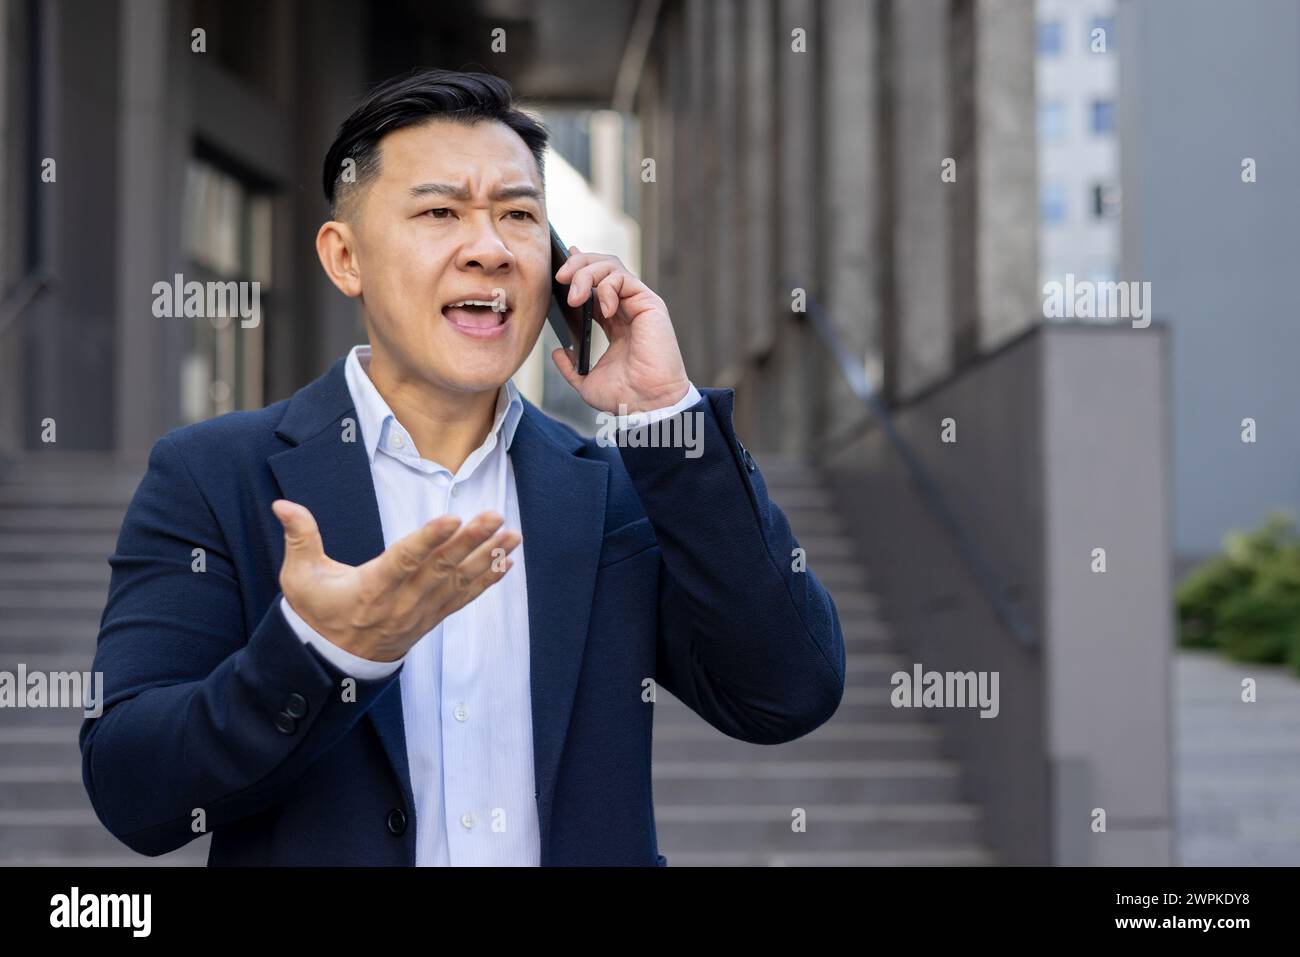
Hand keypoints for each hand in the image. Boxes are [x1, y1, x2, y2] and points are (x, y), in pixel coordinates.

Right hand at [272, 500, 520, 661]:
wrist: (333, 663)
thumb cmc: (317, 612)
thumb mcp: (299, 577)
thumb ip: (299, 537)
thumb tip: (283, 504)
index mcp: (370, 588)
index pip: (403, 561)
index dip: (427, 540)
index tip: (450, 519)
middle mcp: (401, 601)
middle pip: (440, 569)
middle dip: (470, 541)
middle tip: (494, 516)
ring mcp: (420, 612)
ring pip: (458, 582)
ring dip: (487, 557)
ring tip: (512, 534)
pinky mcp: (432, 618)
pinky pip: (464, 599)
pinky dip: (487, 580)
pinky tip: (508, 561)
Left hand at [551, 247, 690, 414]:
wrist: (646, 405)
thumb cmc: (624, 396)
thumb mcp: (587, 381)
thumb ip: (570, 367)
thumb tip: (557, 352)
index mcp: (615, 323)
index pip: (595, 285)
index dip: (578, 270)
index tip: (559, 268)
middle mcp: (628, 309)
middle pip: (601, 266)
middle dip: (577, 264)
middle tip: (560, 277)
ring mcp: (639, 304)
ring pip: (611, 266)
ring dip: (586, 273)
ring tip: (574, 297)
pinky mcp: (649, 304)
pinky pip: (623, 278)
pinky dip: (606, 287)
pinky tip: (602, 308)